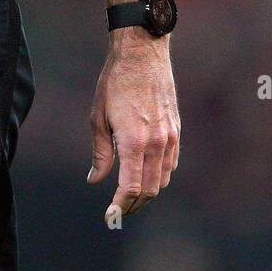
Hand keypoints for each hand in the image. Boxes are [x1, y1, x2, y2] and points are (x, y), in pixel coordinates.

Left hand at [87, 29, 179, 222]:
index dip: (120, 206)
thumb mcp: (98, 117)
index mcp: (134, 141)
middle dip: (133, 205)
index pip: (131, 188)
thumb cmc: (115, 83)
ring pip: (163, 180)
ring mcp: (170, 137)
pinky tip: (145, 175)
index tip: (110, 216)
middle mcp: (156, 143)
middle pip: (149, 190)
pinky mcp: (176, 130)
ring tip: (130, 197)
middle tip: (118, 211)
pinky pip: (171, 164)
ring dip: (147, 193)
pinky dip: (159, 177)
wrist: (142, 54)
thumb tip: (95, 180)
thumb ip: (100, 153)